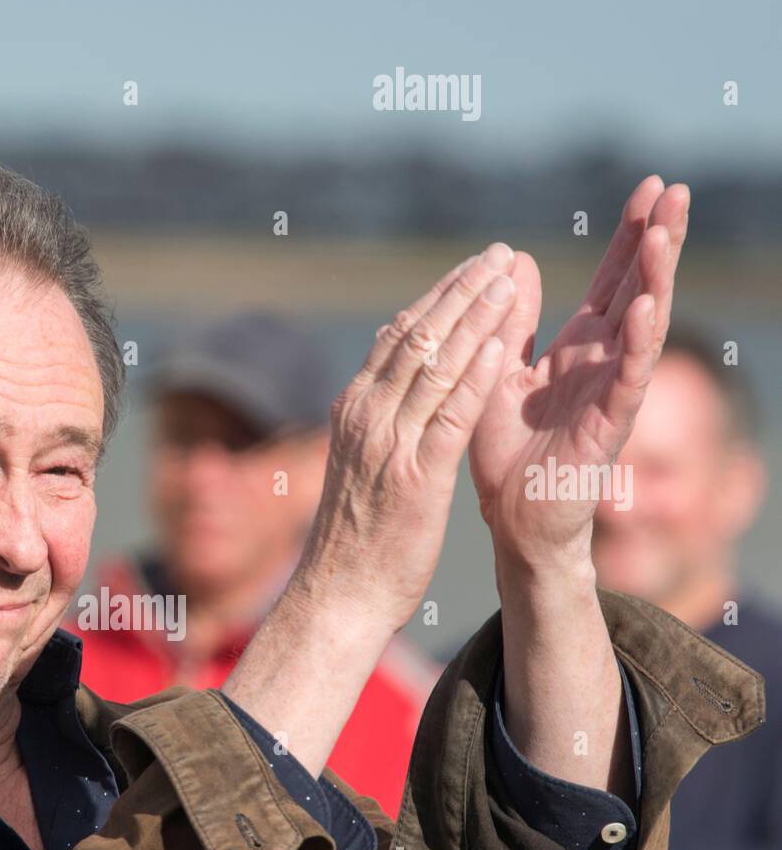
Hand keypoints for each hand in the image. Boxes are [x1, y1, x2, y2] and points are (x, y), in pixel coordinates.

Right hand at [294, 242, 519, 631]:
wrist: (340, 594)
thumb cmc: (356, 537)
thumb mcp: (361, 465)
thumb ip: (375, 419)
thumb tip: (387, 379)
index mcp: (354, 411)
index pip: (398, 338)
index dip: (440, 298)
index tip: (475, 267)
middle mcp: (366, 417)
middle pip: (418, 338)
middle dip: (461, 292)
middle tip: (500, 255)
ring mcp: (387, 445)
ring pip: (435, 365)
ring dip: (474, 318)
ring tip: (510, 280)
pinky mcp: (415, 477)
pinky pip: (450, 415)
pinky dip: (476, 375)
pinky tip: (503, 345)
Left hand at [469, 176, 689, 565]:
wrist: (510, 519)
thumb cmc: (506, 452)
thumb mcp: (499, 373)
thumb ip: (512, 324)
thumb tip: (519, 261)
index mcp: (577, 348)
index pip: (611, 280)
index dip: (629, 235)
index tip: (649, 186)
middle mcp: (602, 364)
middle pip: (638, 290)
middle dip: (658, 240)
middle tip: (677, 188)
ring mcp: (611, 393)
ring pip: (642, 327)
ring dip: (655, 279)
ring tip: (665, 233)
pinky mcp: (608, 426)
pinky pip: (627, 379)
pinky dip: (635, 343)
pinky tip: (642, 307)